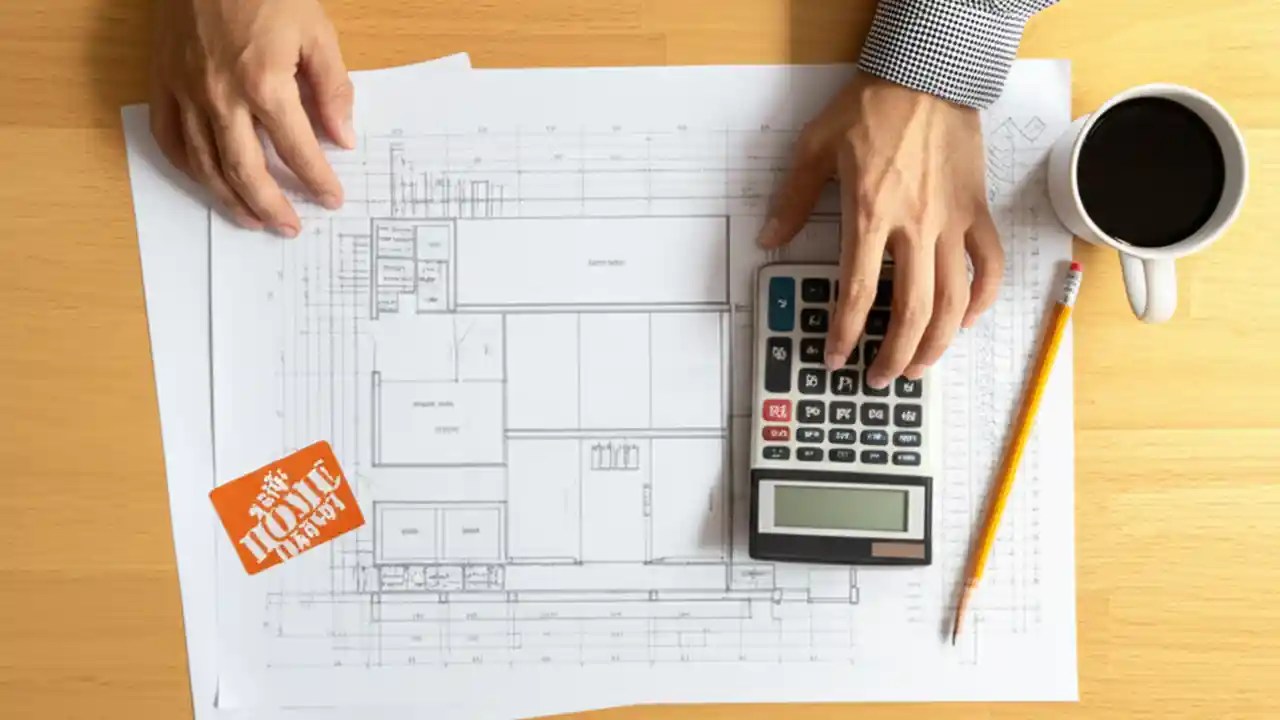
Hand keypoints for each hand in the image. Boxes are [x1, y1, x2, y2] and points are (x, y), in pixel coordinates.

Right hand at [149, 0, 354, 235]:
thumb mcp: (316, 31)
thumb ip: (332, 88)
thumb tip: (344, 137)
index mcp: (265, 85)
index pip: (298, 150)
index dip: (318, 180)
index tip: (333, 199)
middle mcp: (221, 98)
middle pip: (247, 171)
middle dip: (273, 207)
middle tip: (292, 228)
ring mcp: (186, 93)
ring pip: (206, 166)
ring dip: (231, 200)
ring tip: (253, 220)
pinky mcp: (162, 84)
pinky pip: (170, 140)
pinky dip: (190, 169)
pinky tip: (209, 183)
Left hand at [759, 74, 1002, 387]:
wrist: (927, 75)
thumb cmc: (872, 107)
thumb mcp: (815, 147)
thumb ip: (793, 199)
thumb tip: (770, 238)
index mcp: (869, 213)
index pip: (859, 292)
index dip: (845, 333)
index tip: (835, 356)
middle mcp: (914, 225)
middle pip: (912, 310)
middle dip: (896, 354)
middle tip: (882, 377)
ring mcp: (951, 221)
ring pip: (955, 299)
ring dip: (939, 342)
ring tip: (921, 365)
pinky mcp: (976, 211)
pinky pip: (989, 265)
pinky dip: (983, 298)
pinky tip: (968, 319)